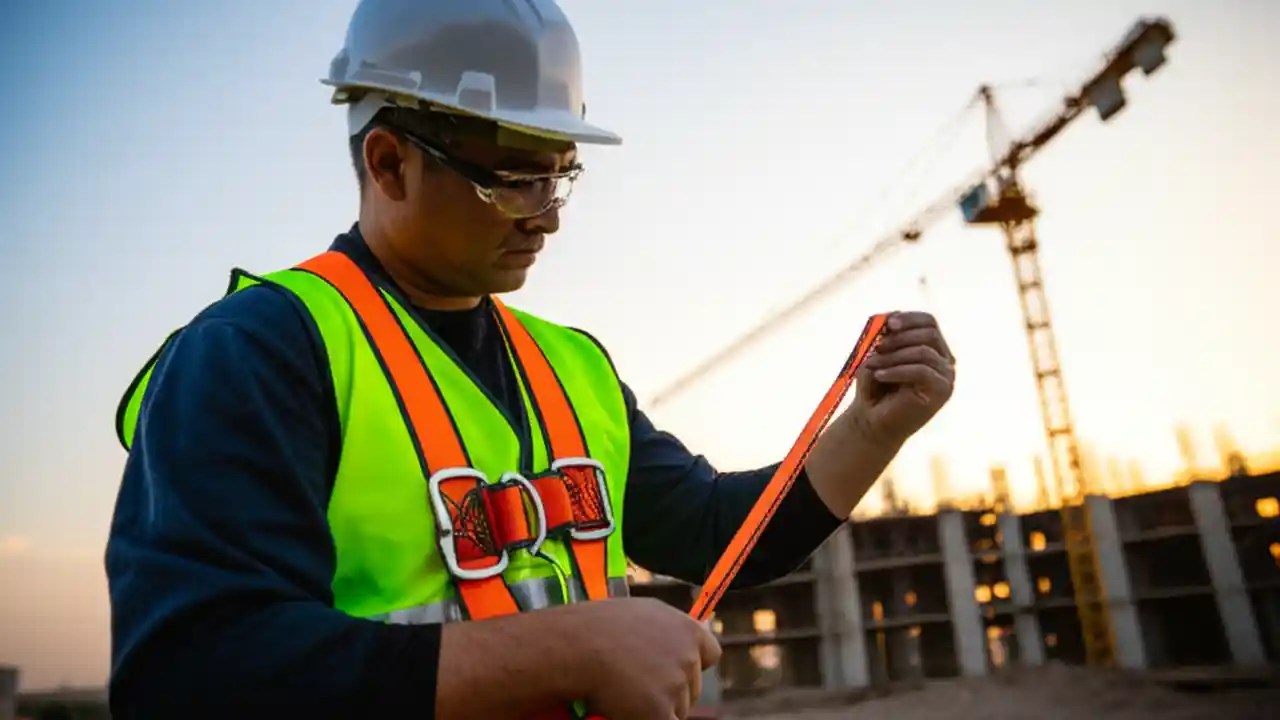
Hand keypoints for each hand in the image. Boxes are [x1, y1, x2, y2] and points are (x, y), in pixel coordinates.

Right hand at [570, 597, 720, 719]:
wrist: (576, 646)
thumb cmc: (599, 626)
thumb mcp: (642, 612)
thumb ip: (669, 628)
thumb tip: (689, 639)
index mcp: (688, 630)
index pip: (711, 654)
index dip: (693, 664)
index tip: (674, 670)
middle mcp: (688, 657)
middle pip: (693, 687)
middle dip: (671, 690)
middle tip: (638, 684)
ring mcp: (677, 686)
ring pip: (677, 709)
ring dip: (657, 707)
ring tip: (624, 692)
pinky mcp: (662, 712)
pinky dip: (647, 718)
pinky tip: (625, 709)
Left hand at [851, 310, 955, 447]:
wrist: (873, 422)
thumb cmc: (875, 387)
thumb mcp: (877, 354)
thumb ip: (886, 335)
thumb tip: (893, 316)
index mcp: (932, 347)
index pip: (928, 322)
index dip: (909, 318)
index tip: (887, 323)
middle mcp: (944, 360)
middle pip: (930, 333)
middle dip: (900, 337)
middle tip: (876, 347)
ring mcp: (946, 376)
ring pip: (924, 352)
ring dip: (894, 355)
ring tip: (872, 365)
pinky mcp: (942, 391)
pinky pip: (922, 371)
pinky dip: (897, 370)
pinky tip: (879, 375)